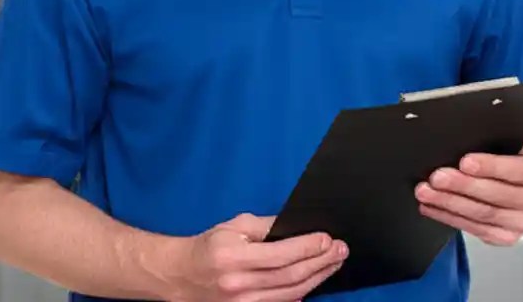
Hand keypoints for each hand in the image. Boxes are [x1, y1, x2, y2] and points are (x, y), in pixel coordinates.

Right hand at [164, 213, 347, 301]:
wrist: (181, 277)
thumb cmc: (208, 247)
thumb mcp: (232, 227)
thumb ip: (264, 226)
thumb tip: (296, 226)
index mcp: (234, 258)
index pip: (282, 254)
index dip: (308, 247)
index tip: (328, 238)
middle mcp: (240, 285)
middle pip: (292, 276)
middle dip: (321, 262)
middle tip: (341, 250)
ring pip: (292, 294)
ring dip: (318, 278)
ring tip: (334, 264)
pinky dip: (301, 294)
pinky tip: (315, 282)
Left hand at [415, 134, 522, 246]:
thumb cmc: (515, 160)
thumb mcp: (516, 142)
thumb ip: (502, 133)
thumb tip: (475, 120)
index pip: (518, 169)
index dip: (491, 166)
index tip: (465, 161)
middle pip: (496, 194)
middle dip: (462, 185)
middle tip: (436, 176)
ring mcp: (522, 221)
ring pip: (483, 214)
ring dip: (450, 203)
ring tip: (425, 191)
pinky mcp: (506, 236)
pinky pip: (475, 229)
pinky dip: (449, 217)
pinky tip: (431, 207)